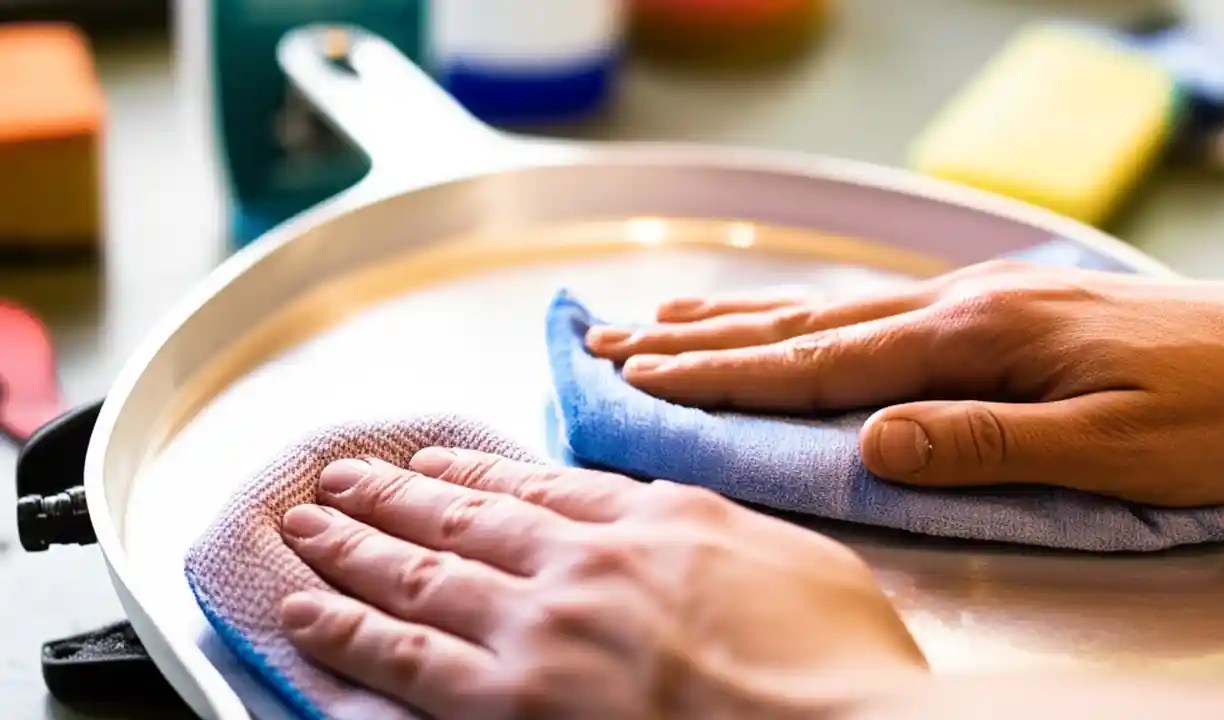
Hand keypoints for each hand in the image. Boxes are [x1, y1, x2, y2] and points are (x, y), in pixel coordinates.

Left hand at [278, 452, 925, 718]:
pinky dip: (346, 633)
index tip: (429, 464)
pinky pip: (404, 664)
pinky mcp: (510, 710)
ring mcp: (540, 636)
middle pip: (459, 521)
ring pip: (416, 578)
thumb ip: (704, 527)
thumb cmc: (837, 665)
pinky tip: (303, 615)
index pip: (535, 485)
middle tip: (336, 479)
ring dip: (349, 549)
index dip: (469, 472)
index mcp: (648, 523)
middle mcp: (580, 566)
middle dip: (389, 498)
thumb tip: (654, 508)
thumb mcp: (789, 557)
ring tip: (301, 527)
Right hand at [586, 260, 1223, 506]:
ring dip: (733, 319)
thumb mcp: (1112, 449)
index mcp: (973, 343)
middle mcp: (955, 308)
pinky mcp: (990, 308)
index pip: (820, 365)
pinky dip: (800, 313)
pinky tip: (775, 315)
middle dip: (695, 340)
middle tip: (606, 342)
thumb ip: (984, 443)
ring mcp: (970, 301)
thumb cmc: (1218, 411)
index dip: (723, 378)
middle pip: (799, 325)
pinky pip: (867, 307)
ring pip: (825, 308)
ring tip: (654, 320)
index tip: (638, 380)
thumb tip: (867, 442)